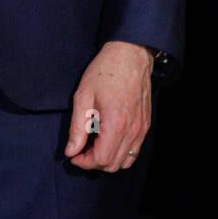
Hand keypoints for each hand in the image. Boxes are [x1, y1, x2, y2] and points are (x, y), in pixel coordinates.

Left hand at [64, 40, 154, 171]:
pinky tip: (109, 138)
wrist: (131, 53)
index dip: (84, 162)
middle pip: (113, 165)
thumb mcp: (83, 96)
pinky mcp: (146, 124)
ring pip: (126, 161)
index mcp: (116, 123)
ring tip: (95, 144)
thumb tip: (71, 151)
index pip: (101, 160)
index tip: (74, 154)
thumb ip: (76, 128)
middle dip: (94, 162)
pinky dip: (121, 152)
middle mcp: (132, 129)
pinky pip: (135, 150)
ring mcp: (142, 128)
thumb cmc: (105, 71)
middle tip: (82, 148)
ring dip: (108, 159)